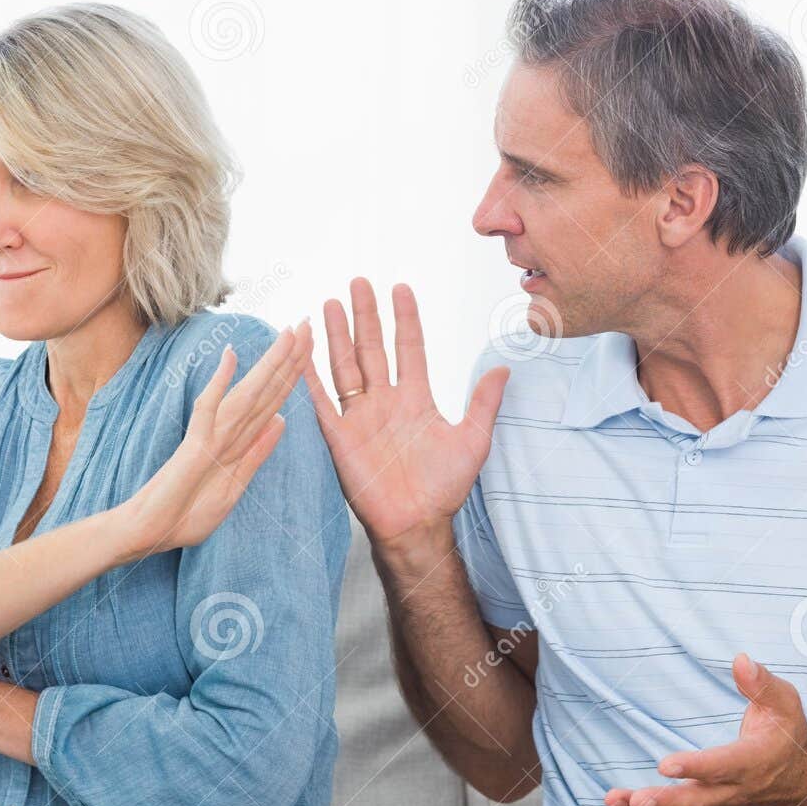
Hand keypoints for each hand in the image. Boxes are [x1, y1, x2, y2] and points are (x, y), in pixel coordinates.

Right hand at [121, 321, 311, 555]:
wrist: (151, 532)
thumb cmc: (187, 512)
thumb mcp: (235, 485)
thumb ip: (257, 452)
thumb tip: (280, 421)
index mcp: (239, 440)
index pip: (273, 400)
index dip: (294, 373)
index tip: (311, 345)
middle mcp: (227, 431)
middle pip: (265, 389)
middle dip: (289, 358)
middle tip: (308, 322)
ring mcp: (211, 436)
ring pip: (246, 392)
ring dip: (268, 363)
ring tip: (289, 333)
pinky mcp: (194, 447)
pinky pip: (208, 412)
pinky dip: (219, 385)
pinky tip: (230, 357)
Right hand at [305, 278, 509, 548]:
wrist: (417, 524)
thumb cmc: (445, 488)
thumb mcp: (473, 440)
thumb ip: (484, 402)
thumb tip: (504, 367)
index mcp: (415, 399)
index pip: (408, 348)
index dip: (405, 319)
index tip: (400, 288)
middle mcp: (385, 402)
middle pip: (371, 348)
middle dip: (365, 316)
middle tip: (358, 282)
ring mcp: (360, 417)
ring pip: (345, 366)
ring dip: (338, 335)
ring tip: (331, 304)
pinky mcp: (340, 436)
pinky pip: (321, 400)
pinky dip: (310, 375)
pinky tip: (302, 349)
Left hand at [596, 654, 806, 805]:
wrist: (802, 780)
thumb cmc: (787, 734)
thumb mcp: (784, 703)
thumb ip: (761, 683)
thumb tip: (741, 660)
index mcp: (750, 762)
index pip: (720, 767)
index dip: (695, 767)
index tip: (665, 764)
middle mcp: (730, 791)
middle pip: (694, 803)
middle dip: (663, 802)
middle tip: (634, 798)